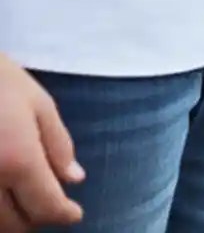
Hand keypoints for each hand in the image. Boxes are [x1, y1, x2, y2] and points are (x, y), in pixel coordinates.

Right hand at [0, 54, 82, 231]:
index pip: (46, 207)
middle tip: (49, 202)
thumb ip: (58, 145)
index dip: (64, 214)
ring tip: (23, 198)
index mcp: (17, 161)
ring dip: (10, 218)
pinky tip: (1, 189)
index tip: (74, 213)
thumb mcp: (39, 105)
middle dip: (37, 218)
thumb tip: (74, 179)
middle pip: (15, 225)